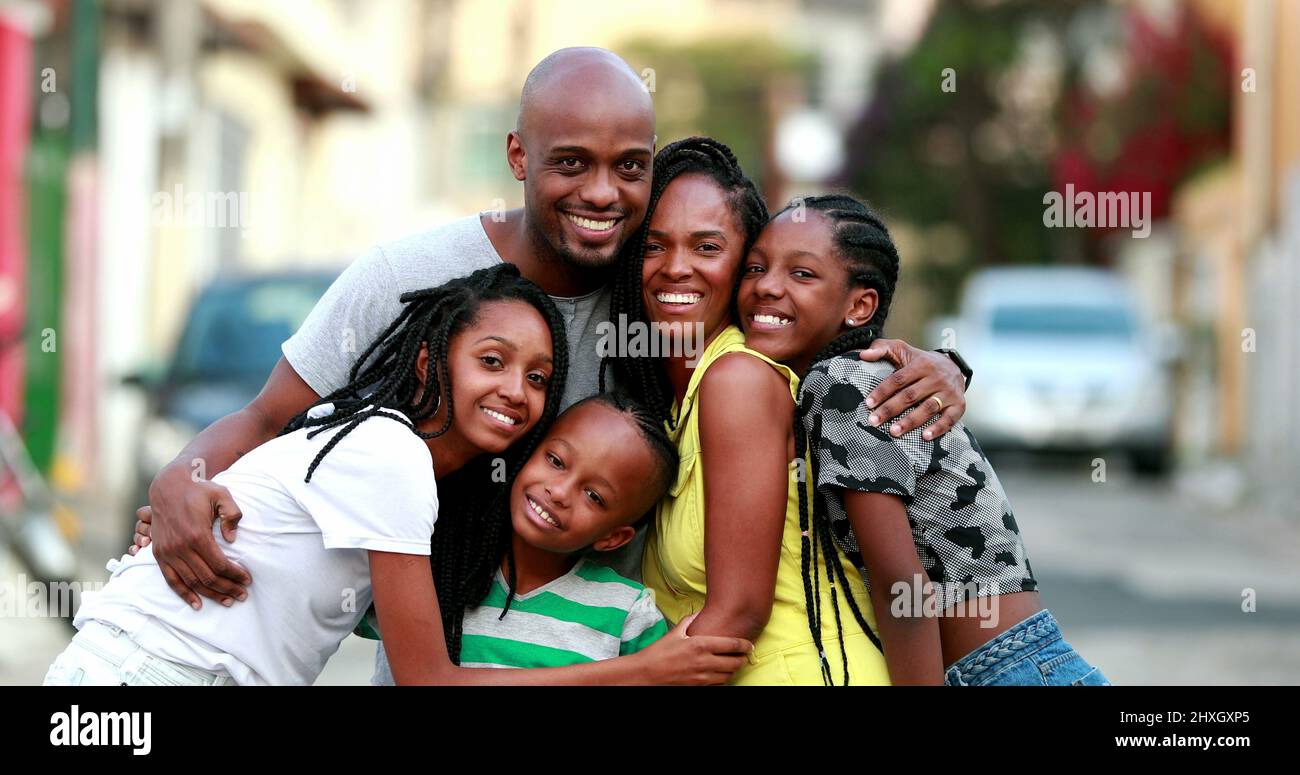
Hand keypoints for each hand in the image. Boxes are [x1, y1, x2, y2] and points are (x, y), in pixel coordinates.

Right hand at [142, 464, 251, 609]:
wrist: (169, 486)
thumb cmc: (199, 490)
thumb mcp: (222, 494)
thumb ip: (232, 515)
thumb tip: (232, 539)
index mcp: (197, 534)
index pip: (220, 564)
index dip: (235, 575)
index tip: (248, 580)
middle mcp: (181, 547)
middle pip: (207, 577)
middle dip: (227, 588)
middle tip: (242, 595)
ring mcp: (168, 552)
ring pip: (191, 582)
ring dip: (210, 594)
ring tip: (227, 601)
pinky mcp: (159, 554)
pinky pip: (171, 580)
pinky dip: (183, 594)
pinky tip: (197, 604)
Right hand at [634, 613, 752, 684]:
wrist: (646, 674)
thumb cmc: (659, 652)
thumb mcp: (675, 632)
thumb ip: (690, 621)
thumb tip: (700, 612)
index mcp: (700, 645)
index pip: (732, 645)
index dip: (745, 645)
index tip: (749, 645)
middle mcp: (704, 662)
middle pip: (735, 662)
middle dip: (742, 659)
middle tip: (744, 655)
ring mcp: (702, 677)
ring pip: (729, 675)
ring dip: (733, 670)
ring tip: (733, 663)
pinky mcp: (698, 687)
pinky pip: (718, 685)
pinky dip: (723, 679)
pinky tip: (720, 673)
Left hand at [857, 339, 966, 440]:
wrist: (954, 366)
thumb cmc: (921, 362)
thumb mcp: (903, 350)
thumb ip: (882, 348)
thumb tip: (863, 354)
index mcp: (921, 364)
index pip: (898, 379)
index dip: (883, 391)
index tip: (868, 403)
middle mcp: (936, 377)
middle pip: (911, 395)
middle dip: (890, 409)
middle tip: (874, 421)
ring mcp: (949, 392)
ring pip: (928, 408)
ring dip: (910, 421)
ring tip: (893, 431)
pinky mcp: (959, 405)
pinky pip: (950, 419)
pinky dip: (938, 428)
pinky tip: (925, 436)